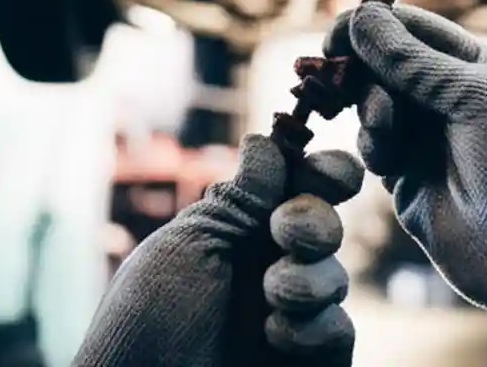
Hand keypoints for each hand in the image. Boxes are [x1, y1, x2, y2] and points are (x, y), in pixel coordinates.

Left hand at [75, 134, 364, 366]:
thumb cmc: (149, 320)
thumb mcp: (190, 245)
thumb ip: (240, 198)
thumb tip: (267, 142)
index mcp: (242, 229)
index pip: (303, 187)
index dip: (326, 172)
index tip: (323, 172)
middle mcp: (272, 267)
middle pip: (328, 223)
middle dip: (312, 221)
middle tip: (282, 230)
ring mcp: (294, 316)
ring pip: (336, 277)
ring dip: (306, 278)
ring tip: (272, 295)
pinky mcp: (311, 359)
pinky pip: (338, 330)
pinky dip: (311, 327)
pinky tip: (274, 336)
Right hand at [324, 4, 486, 361]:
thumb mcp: (473, 97)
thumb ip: (412, 61)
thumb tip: (362, 17)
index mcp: (477, 70)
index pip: (415, 31)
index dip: (374, 25)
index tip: (336, 30)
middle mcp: (450, 102)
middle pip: (387, 67)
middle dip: (361, 67)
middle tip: (333, 73)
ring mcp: (429, 145)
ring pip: (375, 108)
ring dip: (370, 107)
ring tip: (384, 123)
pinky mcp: (410, 186)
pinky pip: (376, 150)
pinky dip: (373, 144)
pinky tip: (386, 156)